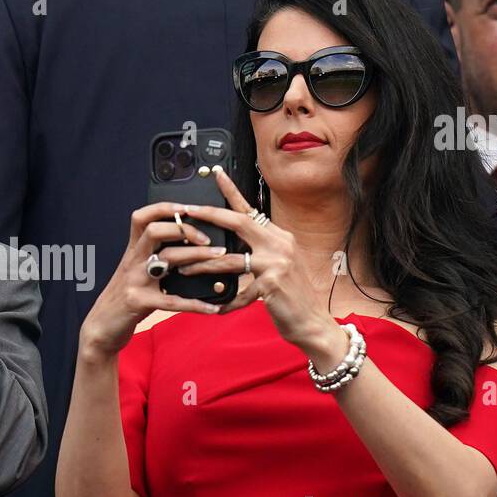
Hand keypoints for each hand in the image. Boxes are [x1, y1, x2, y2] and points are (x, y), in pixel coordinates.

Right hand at [78, 203, 229, 361]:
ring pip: (167, 258)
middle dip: (185, 229)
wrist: (101, 326)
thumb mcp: (136, 271)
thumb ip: (154, 258)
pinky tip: (212, 308)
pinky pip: (172, 301)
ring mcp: (135, 280)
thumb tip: (189, 246)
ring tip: (220, 257)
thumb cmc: (125, 297)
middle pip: (155, 231)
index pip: (142, 217)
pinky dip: (195, 304)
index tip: (187, 207)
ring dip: (197, 255)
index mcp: (133, 251)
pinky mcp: (139, 302)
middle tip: (208, 237)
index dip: (164, 208)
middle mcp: (133, 261)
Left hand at [173, 167, 343, 359]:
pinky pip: (239, 292)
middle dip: (209, 216)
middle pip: (238, 222)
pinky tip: (217, 307)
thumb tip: (231, 243)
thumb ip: (259, 251)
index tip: (216, 174)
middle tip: (186, 212)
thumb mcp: (278, 266)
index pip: (251, 209)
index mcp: (278, 236)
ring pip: (229, 259)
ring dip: (203, 265)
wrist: (312, 322)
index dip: (232, 191)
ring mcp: (277, 263)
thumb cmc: (291, 296)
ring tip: (183, 267)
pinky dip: (226, 301)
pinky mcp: (271, 285)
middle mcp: (280, 244)